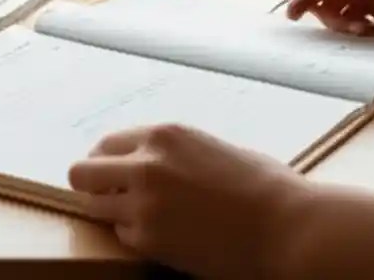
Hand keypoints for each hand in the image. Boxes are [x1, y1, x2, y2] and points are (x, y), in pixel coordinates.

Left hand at [69, 124, 310, 278]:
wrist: (292, 231)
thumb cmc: (269, 190)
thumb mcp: (214, 150)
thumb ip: (174, 153)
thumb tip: (151, 160)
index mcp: (164, 135)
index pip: (105, 145)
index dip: (107, 164)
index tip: (113, 176)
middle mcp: (145, 163)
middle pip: (81, 172)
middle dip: (93, 187)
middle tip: (112, 200)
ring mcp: (143, 202)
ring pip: (93, 206)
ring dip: (111, 214)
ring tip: (142, 220)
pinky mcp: (148, 238)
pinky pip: (122, 236)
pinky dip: (137, 239)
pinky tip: (167, 238)